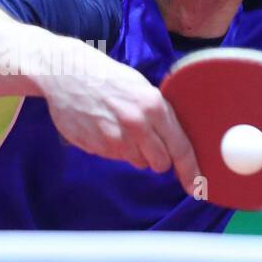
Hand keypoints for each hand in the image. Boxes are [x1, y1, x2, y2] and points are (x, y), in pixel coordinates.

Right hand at [36, 40, 201, 194]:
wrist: (66, 74)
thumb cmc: (108, 78)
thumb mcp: (142, 88)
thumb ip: (160, 115)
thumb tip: (176, 144)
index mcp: (153, 107)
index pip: (180, 148)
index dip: (190, 171)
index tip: (196, 187)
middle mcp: (136, 125)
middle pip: (159, 163)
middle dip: (158, 158)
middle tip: (148, 141)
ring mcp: (113, 138)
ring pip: (136, 162)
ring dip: (134, 152)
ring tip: (120, 126)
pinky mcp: (95, 146)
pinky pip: (114, 157)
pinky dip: (114, 148)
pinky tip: (103, 126)